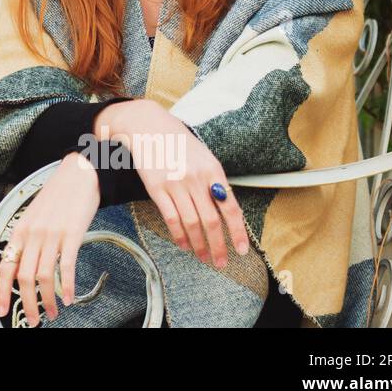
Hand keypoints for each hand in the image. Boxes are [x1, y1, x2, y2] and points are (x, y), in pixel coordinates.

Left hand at [0, 150, 99, 325]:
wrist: (78, 174)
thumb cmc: (57, 196)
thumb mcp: (35, 216)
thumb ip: (28, 240)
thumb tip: (23, 266)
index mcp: (20, 231)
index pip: (4, 266)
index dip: (1, 291)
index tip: (1, 311)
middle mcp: (32, 234)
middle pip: (23, 277)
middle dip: (27, 304)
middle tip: (33, 321)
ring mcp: (52, 235)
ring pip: (44, 276)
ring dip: (47, 300)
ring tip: (52, 314)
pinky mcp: (72, 234)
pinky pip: (66, 266)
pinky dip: (67, 286)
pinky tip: (69, 299)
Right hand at [98, 99, 250, 268]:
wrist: (149, 127)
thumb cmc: (179, 143)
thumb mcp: (205, 157)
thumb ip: (216, 182)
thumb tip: (227, 211)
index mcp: (213, 171)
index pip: (231, 208)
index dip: (238, 233)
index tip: (242, 251)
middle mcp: (196, 178)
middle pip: (212, 221)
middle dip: (218, 246)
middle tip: (221, 263)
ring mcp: (176, 184)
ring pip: (192, 223)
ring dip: (199, 245)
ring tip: (203, 257)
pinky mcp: (156, 188)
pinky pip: (171, 218)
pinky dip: (179, 235)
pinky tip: (184, 244)